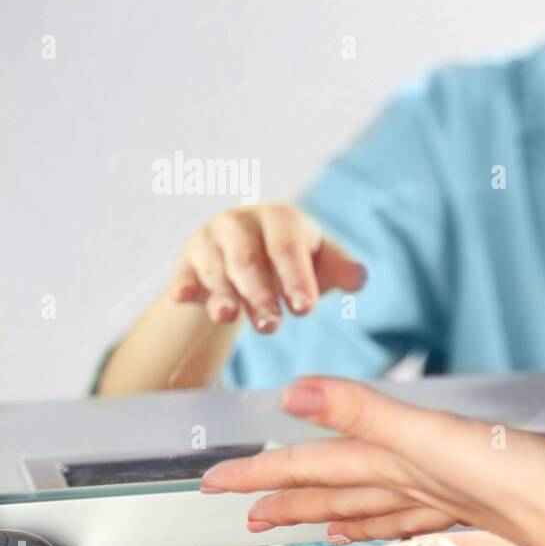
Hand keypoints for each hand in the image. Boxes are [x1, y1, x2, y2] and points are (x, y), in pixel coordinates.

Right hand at [170, 205, 366, 331]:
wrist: (247, 264)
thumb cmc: (293, 264)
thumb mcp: (320, 265)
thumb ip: (342, 269)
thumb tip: (361, 279)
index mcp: (281, 219)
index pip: (287, 247)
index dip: (296, 277)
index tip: (304, 308)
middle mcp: (243, 222)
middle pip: (248, 259)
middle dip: (260, 293)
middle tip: (271, 326)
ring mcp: (211, 238)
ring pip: (217, 269)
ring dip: (224, 295)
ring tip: (230, 318)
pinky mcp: (188, 259)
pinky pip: (183, 272)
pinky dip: (184, 284)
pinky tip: (185, 298)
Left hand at [200, 377, 544, 545]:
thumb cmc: (517, 479)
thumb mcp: (433, 435)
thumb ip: (367, 412)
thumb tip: (295, 394)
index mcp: (397, 467)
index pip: (314, 466)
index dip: (263, 470)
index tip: (214, 480)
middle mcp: (414, 484)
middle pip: (336, 490)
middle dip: (288, 496)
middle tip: (244, 508)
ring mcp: (447, 494)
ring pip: (375, 502)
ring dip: (336, 507)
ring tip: (305, 519)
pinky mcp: (480, 494)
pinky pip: (420, 506)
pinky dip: (397, 510)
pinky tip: (399, 512)